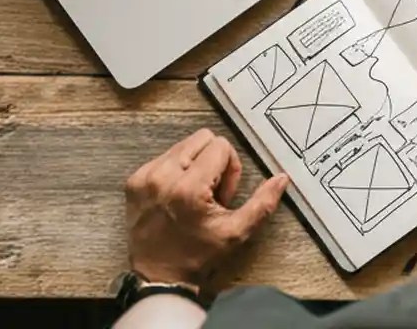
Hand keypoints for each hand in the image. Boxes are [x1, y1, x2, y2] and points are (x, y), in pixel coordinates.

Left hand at [124, 128, 288, 289]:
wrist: (159, 277)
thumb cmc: (198, 256)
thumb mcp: (236, 233)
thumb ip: (263, 204)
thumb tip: (282, 178)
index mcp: (187, 188)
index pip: (221, 146)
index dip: (231, 169)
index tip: (224, 196)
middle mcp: (162, 176)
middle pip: (202, 139)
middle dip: (214, 162)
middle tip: (211, 193)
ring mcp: (144, 177)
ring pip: (183, 145)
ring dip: (195, 165)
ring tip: (194, 196)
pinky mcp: (134, 180)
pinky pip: (164, 157)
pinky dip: (177, 171)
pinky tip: (178, 197)